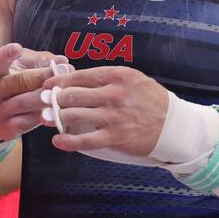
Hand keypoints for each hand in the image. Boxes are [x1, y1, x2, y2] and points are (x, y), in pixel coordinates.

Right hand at [0, 42, 62, 140]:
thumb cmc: (7, 82)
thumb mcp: (14, 67)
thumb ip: (37, 60)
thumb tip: (63, 61)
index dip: (5, 56)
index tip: (17, 48)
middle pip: (18, 82)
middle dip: (42, 75)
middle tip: (62, 71)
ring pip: (25, 102)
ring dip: (46, 95)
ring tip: (63, 89)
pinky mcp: (7, 129)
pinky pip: (30, 120)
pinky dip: (45, 113)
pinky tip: (56, 107)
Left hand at [41, 65, 169, 155]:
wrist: (174, 126)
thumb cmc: (150, 101)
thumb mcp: (132, 80)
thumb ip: (106, 79)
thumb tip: (75, 80)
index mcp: (118, 76)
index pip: (80, 76)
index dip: (59, 81)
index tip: (48, 85)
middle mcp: (115, 94)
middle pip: (72, 95)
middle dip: (53, 100)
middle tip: (44, 103)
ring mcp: (114, 117)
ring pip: (74, 116)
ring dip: (56, 118)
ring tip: (48, 120)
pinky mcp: (115, 137)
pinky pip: (85, 140)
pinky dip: (67, 141)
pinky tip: (58, 141)